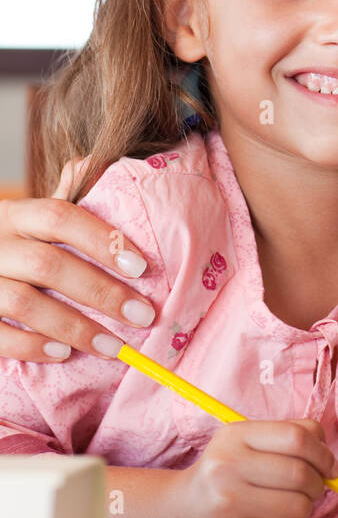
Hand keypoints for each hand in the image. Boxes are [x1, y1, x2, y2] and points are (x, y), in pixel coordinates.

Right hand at [0, 158, 154, 361]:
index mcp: (16, 215)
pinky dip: (32, 347)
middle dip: (102, 292)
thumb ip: (65, 199)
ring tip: (114, 346)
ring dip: (75, 327)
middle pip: (48, 265)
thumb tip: (98, 163)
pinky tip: (64, 354)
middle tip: (142, 315)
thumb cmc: (14, 245)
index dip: (102, 240)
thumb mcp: (32, 219)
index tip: (142, 267)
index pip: (60, 217)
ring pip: (24, 303)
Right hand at [172, 419, 337, 517]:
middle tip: (312, 489)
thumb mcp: (248, 440)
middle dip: (317, 485)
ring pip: (298, 508)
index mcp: (236, 436)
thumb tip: (328, 454)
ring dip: (304, 509)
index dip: (323, 454)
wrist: (180, 512)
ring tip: (289, 506)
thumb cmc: (226, 472)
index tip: (330, 467)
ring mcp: (227, 505)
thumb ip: (289, 434)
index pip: (296, 438)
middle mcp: (227, 467)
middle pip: (300, 474)